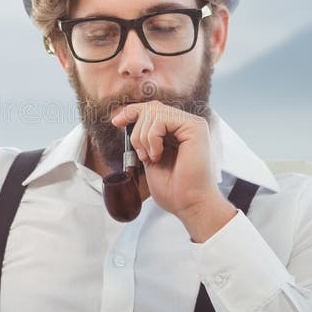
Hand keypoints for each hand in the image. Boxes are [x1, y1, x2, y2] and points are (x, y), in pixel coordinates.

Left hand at [111, 101, 235, 240]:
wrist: (189, 204)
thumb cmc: (173, 189)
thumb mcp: (150, 158)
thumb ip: (144, 139)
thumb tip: (125, 120)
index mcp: (177, 131)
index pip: (152, 109)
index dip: (131, 112)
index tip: (116, 122)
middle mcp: (186, 125)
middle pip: (151, 108)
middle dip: (137, 132)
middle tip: (142, 156)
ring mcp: (192, 124)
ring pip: (154, 112)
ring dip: (144, 138)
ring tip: (152, 158)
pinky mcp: (195, 127)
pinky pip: (162, 119)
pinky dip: (153, 138)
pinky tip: (158, 155)